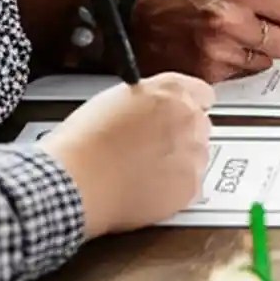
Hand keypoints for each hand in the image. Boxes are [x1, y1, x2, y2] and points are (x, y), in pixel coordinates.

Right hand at [40, 73, 214, 236]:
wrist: (77, 181)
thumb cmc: (84, 142)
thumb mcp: (115, 99)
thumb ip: (147, 99)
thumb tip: (152, 108)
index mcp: (170, 91)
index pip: (202, 93)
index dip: (188, 105)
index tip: (179, 115)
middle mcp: (188, 119)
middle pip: (200, 125)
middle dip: (181, 135)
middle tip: (153, 146)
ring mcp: (193, 153)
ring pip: (198, 156)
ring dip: (179, 162)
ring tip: (144, 170)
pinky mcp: (191, 185)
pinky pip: (191, 185)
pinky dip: (175, 189)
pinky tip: (147, 188)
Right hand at [130, 0, 279, 82]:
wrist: (134, 26)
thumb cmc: (173, 7)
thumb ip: (252, 0)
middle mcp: (229, 20)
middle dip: (278, 43)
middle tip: (262, 38)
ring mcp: (220, 50)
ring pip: (265, 63)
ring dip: (254, 57)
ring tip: (230, 45)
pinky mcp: (210, 75)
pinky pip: (241, 75)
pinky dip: (234, 69)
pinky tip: (216, 57)